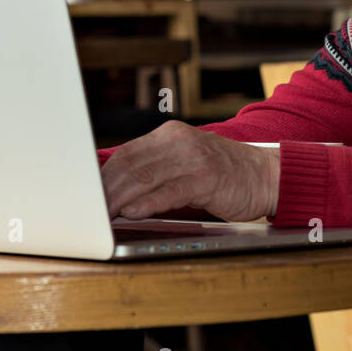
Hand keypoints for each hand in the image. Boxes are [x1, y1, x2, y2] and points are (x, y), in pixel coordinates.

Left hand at [100, 121, 279, 222]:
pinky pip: (170, 190)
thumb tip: (116, 191)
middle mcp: (178, 140)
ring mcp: (193, 157)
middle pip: (129, 165)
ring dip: (118, 199)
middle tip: (86, 212)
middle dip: (104, 190)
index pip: (125, 154)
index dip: (101, 176)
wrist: (267, 175)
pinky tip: (132, 212)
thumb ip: (155, 171)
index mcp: (169, 134)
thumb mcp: (185, 163)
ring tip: (101, 216)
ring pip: (144, 177)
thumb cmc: (224, 175)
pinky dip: (147, 202)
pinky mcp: (207, 177)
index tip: (83, 195)